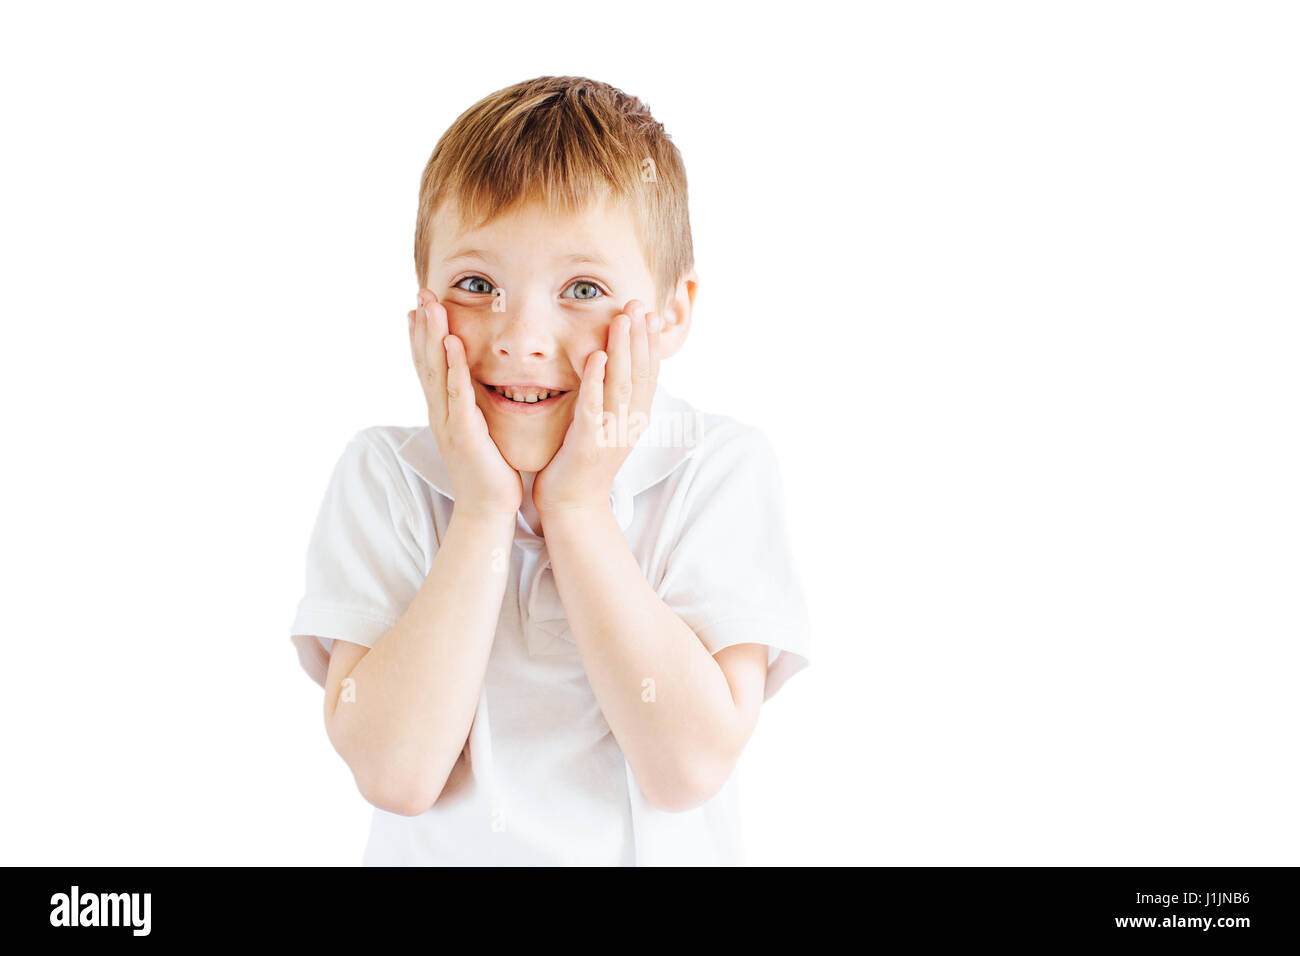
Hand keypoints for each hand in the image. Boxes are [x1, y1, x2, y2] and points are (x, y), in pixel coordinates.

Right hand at [409, 289, 521, 519]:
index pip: (428, 367)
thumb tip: (476, 388)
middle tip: (419, 294)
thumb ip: (474, 409)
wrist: (488, 509)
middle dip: (422, 326)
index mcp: (444, 412)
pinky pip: (457, 394)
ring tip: (429, 306)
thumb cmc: (489, 472)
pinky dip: (453, 367)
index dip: (421, 337)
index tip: (417, 308)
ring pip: (436, 372)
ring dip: (432, 337)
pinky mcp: (464, 432)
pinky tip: (451, 344)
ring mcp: (448, 422)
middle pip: (426, 362)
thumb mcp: (478, 432)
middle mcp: (440, 413)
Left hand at [533, 299, 660, 518]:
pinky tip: (596, 357)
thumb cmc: (583, 464)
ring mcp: (612, 436)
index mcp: (636, 420)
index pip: (649, 374)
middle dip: (640, 337)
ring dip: (623, 350)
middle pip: (640, 374)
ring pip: (621, 386)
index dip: (651, 343)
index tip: (650, 313)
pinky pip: (594, 408)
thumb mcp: (606, 427)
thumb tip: (617, 366)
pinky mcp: (588, 446)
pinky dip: (596, 381)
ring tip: (622, 320)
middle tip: (639, 304)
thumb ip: (614, 399)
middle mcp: (630, 426)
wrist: (573, 507)